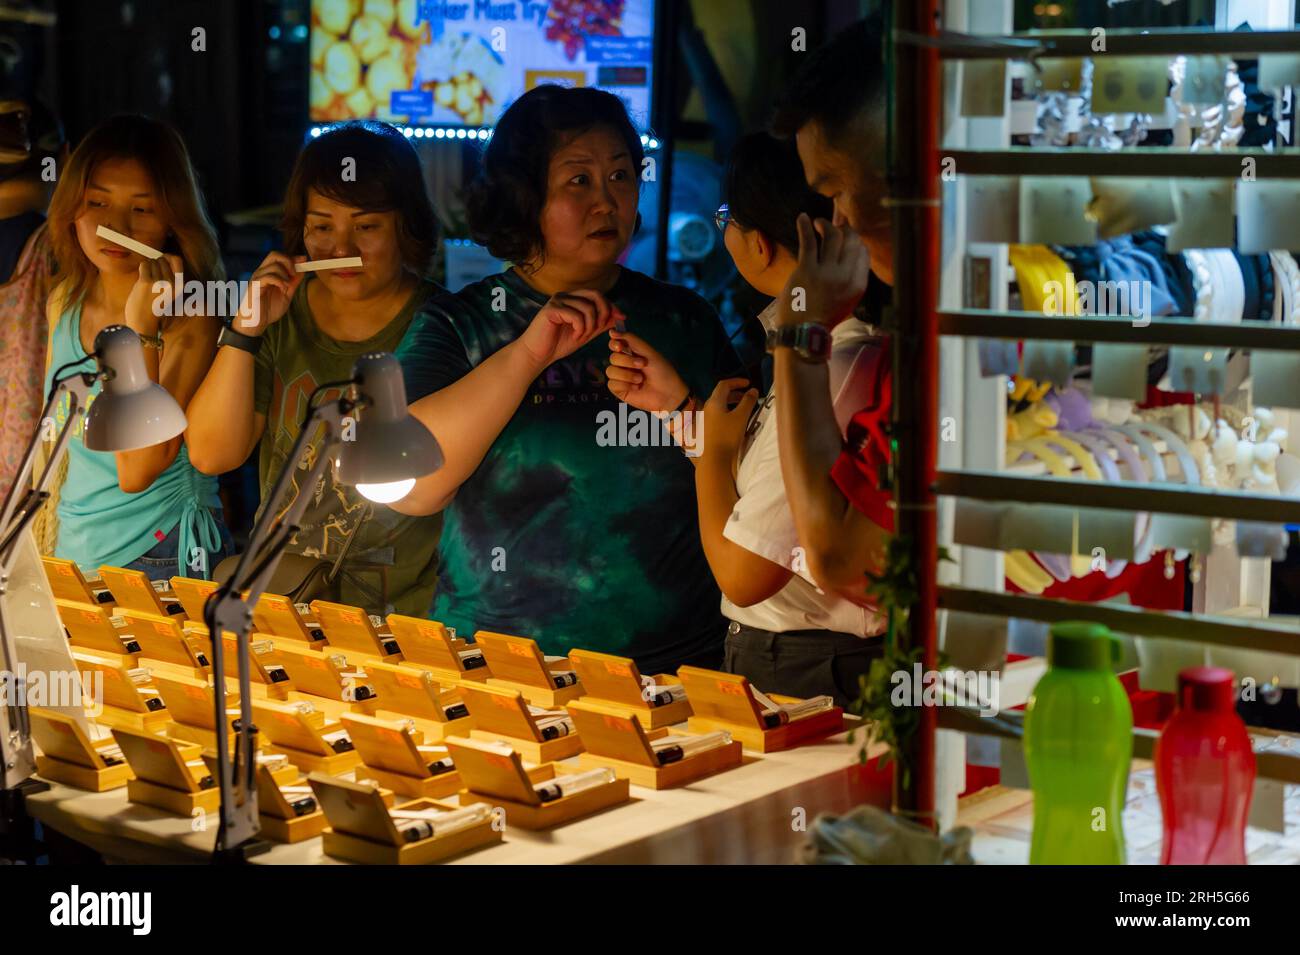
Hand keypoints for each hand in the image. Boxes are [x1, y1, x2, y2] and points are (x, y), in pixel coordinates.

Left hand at [124, 253, 182, 337]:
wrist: (143, 323)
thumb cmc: (154, 308)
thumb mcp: (169, 294)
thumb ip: (170, 277)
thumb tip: (164, 257)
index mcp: (179, 286)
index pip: (177, 260)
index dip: (168, 256)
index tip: (162, 260)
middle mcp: (172, 283)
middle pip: (162, 259)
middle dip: (155, 264)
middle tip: (152, 276)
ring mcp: (159, 282)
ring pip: (152, 261)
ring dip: (148, 268)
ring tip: (147, 281)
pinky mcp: (147, 282)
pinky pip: (144, 265)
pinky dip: (142, 269)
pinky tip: (142, 280)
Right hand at [237, 251, 306, 334]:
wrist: (256, 323)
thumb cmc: (268, 309)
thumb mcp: (286, 295)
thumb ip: (293, 283)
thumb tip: (302, 270)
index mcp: (269, 273)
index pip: (279, 257)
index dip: (292, 257)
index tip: (304, 260)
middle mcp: (262, 272)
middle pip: (274, 254)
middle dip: (288, 261)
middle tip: (294, 274)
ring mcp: (257, 278)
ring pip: (273, 265)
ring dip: (285, 274)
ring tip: (287, 286)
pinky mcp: (254, 286)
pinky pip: (267, 276)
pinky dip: (278, 280)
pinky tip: (282, 288)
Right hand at [516, 290, 619, 370]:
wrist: (537, 354)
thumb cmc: (559, 344)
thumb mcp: (586, 332)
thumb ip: (601, 323)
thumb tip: (620, 316)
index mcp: (572, 298)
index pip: (597, 295)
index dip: (611, 306)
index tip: (621, 318)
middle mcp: (565, 295)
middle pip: (595, 294)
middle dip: (604, 312)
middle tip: (599, 329)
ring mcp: (557, 300)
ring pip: (587, 308)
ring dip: (589, 326)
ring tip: (582, 337)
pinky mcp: (551, 309)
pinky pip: (576, 316)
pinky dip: (580, 329)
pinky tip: (575, 337)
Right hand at [606, 330, 688, 411]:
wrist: (668, 393)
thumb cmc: (662, 372)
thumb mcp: (648, 352)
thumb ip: (631, 340)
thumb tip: (612, 331)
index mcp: (631, 353)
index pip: (614, 344)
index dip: (615, 344)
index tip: (620, 346)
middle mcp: (624, 364)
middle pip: (613, 357)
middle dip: (627, 361)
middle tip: (642, 365)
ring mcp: (620, 377)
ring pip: (610, 371)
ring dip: (627, 375)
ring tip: (641, 380)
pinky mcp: (619, 390)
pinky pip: (612, 384)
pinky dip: (625, 385)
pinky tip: (636, 388)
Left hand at [700, 377, 758, 460]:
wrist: (713, 460)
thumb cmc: (727, 436)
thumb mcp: (741, 417)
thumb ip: (748, 401)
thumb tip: (754, 390)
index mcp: (714, 402)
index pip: (724, 385)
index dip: (737, 382)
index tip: (749, 384)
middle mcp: (707, 409)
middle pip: (720, 395)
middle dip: (736, 393)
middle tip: (748, 397)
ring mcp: (704, 420)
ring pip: (719, 406)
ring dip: (732, 404)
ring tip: (744, 410)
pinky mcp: (705, 430)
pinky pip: (717, 416)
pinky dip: (727, 413)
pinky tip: (734, 423)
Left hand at [777, 214, 869, 329]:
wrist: (803, 333)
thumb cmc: (823, 318)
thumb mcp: (848, 301)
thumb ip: (852, 280)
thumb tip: (853, 255)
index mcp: (858, 285)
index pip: (862, 253)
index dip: (855, 242)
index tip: (847, 238)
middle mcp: (845, 276)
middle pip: (851, 241)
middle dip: (844, 229)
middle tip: (836, 227)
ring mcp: (826, 272)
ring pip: (833, 236)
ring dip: (826, 224)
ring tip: (819, 222)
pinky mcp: (806, 270)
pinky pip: (809, 241)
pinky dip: (805, 226)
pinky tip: (803, 217)